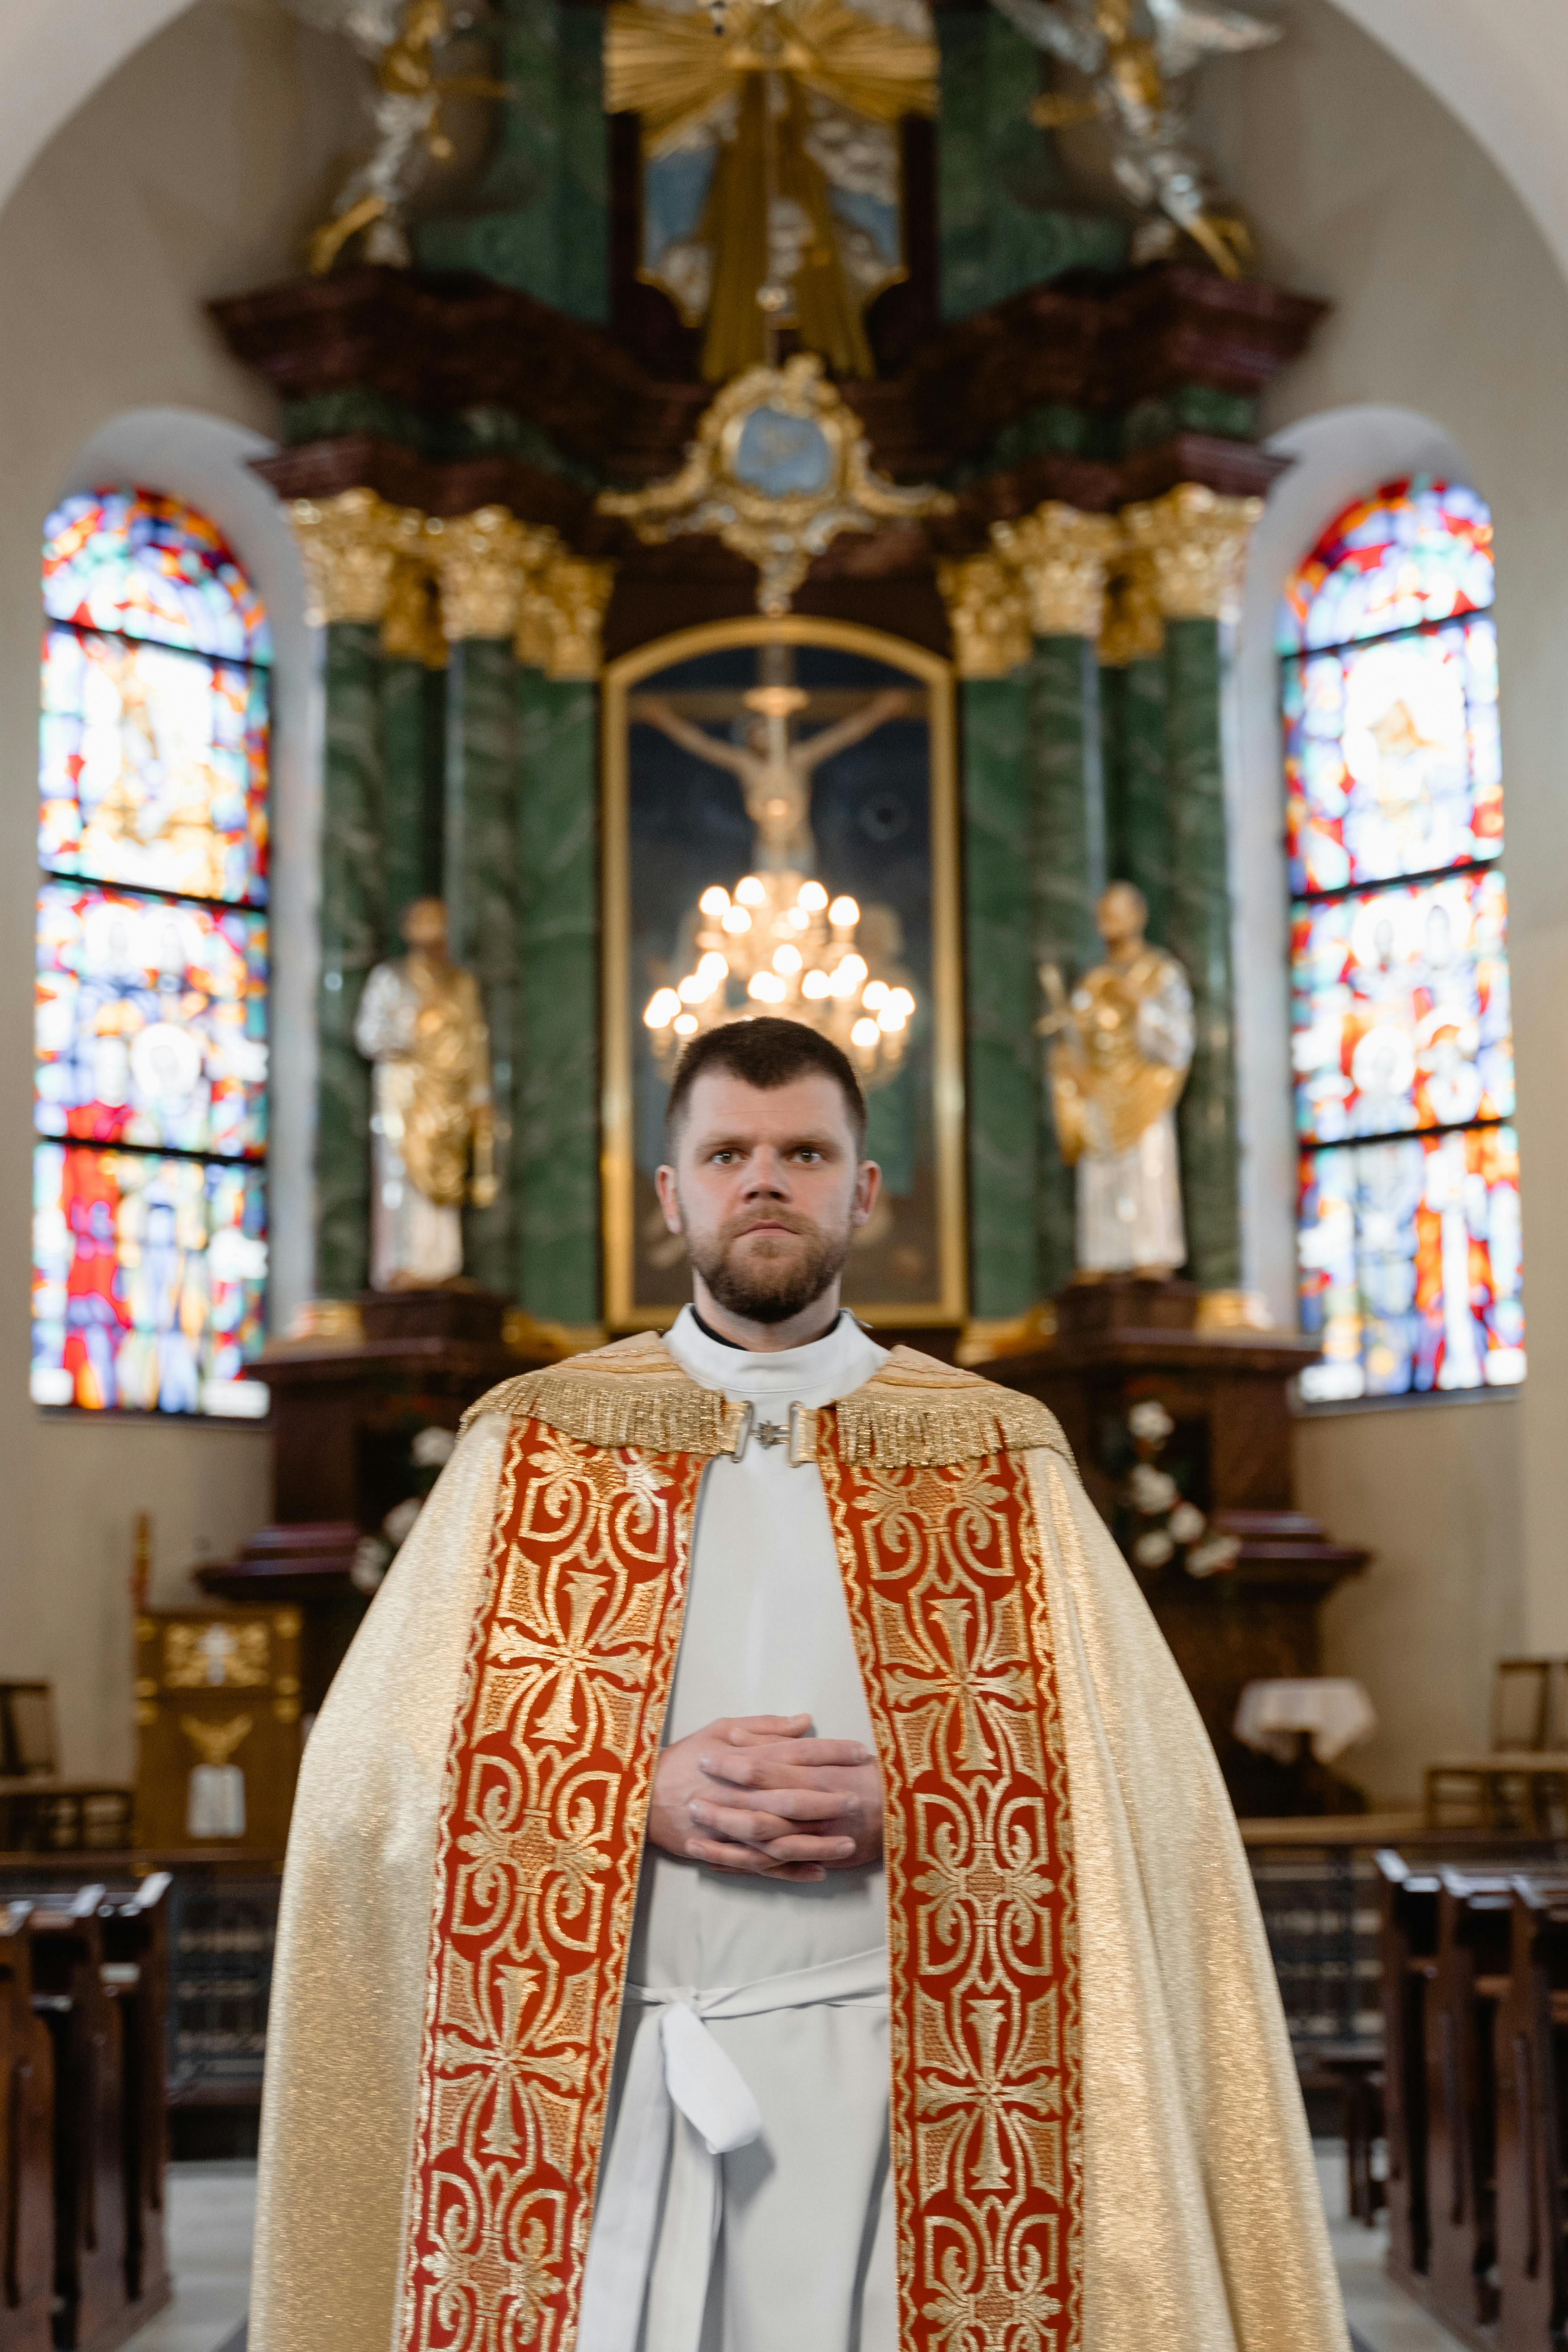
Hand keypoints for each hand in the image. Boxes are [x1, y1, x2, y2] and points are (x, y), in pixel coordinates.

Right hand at [647, 1714, 883, 1881]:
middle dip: (830, 1799)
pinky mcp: (728, 1854)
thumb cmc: (685, 1759)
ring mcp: (735, 1830)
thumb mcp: (721, 1730)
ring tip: (849, 1843)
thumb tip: (805, 1722)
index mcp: (745, 1760)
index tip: (861, 1752)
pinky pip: (765, 1866)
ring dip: (817, 1842)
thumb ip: (765, 1727)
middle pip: (793, 1798)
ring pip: (782, 1839)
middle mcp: (743, 1796)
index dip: (832, 1753)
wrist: (642, 1797)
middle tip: (861, 1798)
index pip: (797, 1754)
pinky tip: (819, 1871)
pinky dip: (792, 1871)